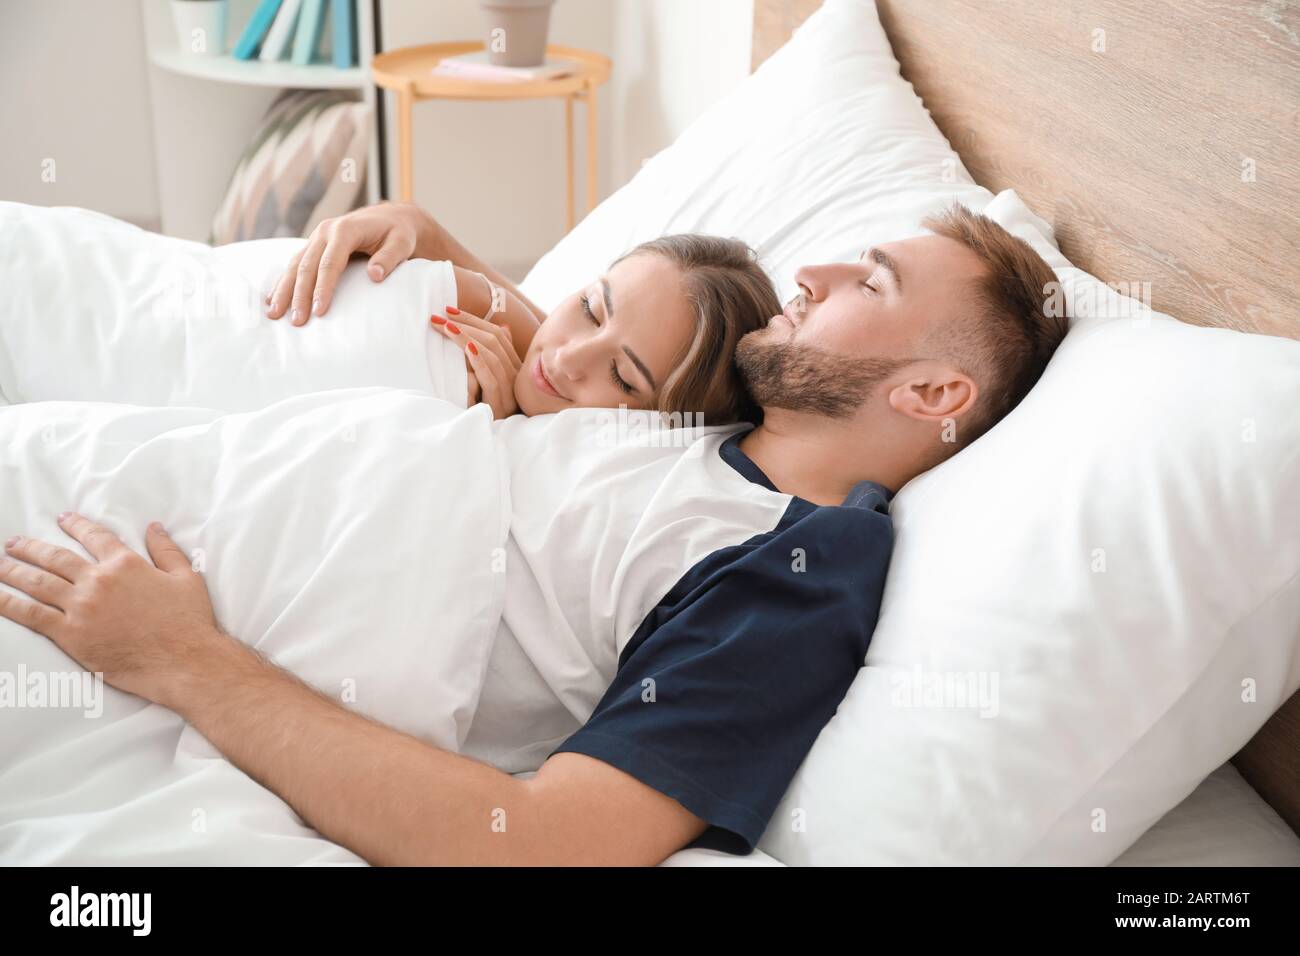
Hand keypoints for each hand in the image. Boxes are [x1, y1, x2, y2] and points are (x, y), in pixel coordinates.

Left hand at [0, 513, 222, 707]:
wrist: (183, 659)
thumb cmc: (189, 621)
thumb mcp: (186, 577)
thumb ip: (167, 550)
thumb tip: (154, 527)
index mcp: (126, 564)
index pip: (94, 536)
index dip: (76, 525)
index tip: (62, 518)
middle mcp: (98, 580)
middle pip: (56, 557)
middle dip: (31, 548)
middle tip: (14, 543)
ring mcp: (81, 607)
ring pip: (38, 582)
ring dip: (13, 571)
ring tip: (0, 565)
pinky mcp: (70, 634)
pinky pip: (32, 615)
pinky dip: (9, 604)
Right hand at [266, 202, 439, 325]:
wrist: (390, 218)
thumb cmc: (398, 233)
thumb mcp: (402, 243)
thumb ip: (390, 258)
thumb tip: (375, 275)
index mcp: (345, 230)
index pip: (330, 263)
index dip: (323, 288)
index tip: (319, 312)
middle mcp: (325, 232)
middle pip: (307, 266)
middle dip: (299, 295)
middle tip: (297, 322)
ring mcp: (317, 238)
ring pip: (295, 265)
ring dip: (284, 291)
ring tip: (275, 314)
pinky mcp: (314, 245)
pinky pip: (295, 264)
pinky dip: (284, 283)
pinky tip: (273, 300)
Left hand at [431, 307, 520, 419]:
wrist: (483, 442)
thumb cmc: (481, 409)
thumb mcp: (486, 380)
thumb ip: (492, 356)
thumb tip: (503, 326)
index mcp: (514, 369)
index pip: (498, 335)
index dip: (474, 320)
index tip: (448, 311)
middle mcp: (515, 378)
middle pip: (495, 341)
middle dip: (466, 324)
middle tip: (440, 316)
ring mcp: (509, 392)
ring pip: (493, 355)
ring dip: (466, 337)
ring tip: (444, 326)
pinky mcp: (500, 405)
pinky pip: (491, 377)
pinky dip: (478, 359)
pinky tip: (465, 346)